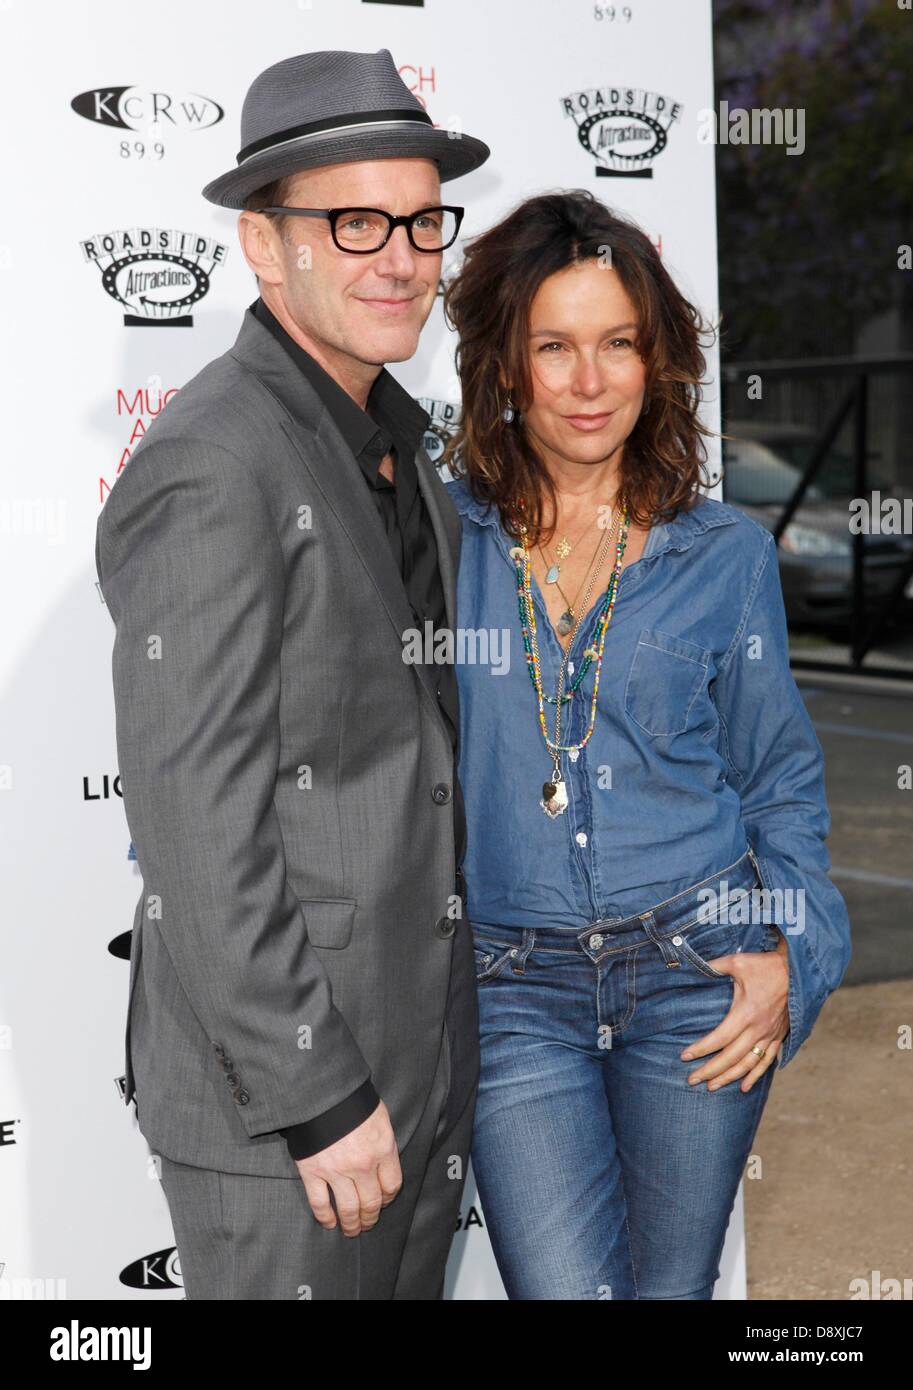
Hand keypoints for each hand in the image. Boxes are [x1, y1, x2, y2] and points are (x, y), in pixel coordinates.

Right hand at [295, 1100, 401, 1235]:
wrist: (322, 1092)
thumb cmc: (353, 1100)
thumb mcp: (380, 1116)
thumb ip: (384, 1141)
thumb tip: (384, 1159)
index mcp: (382, 1150)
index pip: (391, 1186)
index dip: (388, 1198)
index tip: (383, 1201)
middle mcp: (362, 1165)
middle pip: (371, 1202)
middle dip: (371, 1217)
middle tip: (368, 1224)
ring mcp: (336, 1171)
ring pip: (348, 1208)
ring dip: (352, 1224)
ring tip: (352, 1231)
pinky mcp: (313, 1172)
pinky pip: (320, 1203)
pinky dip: (325, 1217)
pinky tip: (329, 1223)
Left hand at [680, 935, 789, 1091]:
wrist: (797, 970)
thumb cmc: (765, 966)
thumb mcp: (737, 962)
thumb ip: (714, 966)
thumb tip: (692, 965)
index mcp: (746, 1013)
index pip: (719, 1038)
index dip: (701, 1049)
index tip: (685, 1057)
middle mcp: (758, 1029)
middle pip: (731, 1057)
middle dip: (710, 1070)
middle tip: (692, 1080)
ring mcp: (770, 1035)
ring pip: (748, 1064)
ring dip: (729, 1077)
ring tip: (711, 1087)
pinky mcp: (779, 1036)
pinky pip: (767, 1061)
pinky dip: (755, 1076)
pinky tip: (744, 1087)